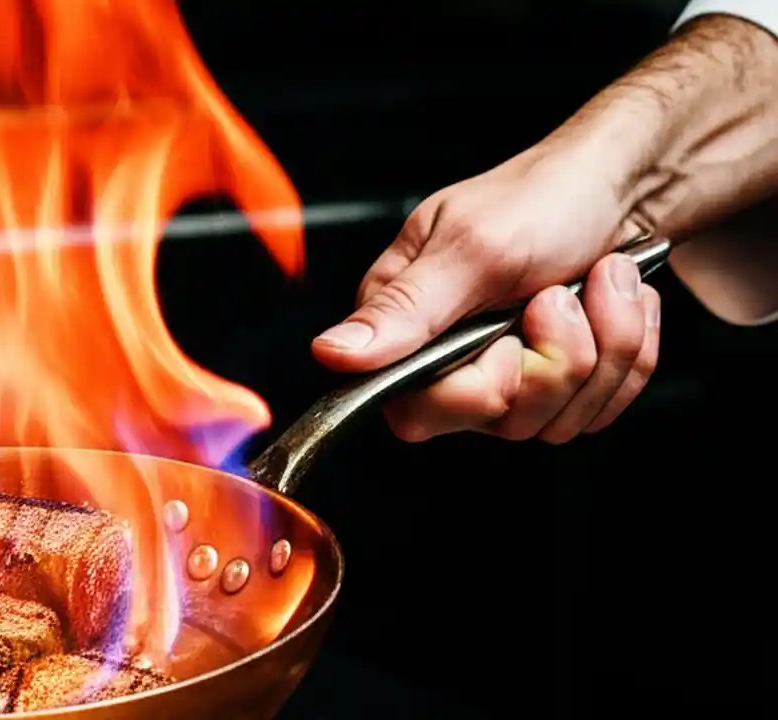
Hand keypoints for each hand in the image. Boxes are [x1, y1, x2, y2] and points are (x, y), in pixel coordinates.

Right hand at [311, 146, 661, 442]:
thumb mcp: (470, 248)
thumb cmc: (541, 200)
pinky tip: (612, 303)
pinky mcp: (560, 385)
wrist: (620, 186)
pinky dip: (629, 351)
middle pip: (504, 420)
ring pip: (560, 419)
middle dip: (559, 357)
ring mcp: (509, 376)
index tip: (508, 338)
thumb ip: (404, 309)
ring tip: (597, 283)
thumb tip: (333, 353)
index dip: (478, 389)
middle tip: (559, 294)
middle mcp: (450, 360)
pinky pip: (601, 407)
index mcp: (406, 324)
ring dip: (605, 345)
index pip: (417, 412)